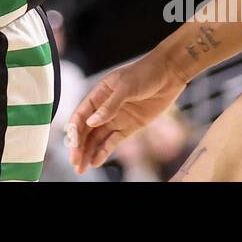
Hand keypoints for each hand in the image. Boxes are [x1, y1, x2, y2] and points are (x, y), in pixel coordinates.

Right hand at [67, 51, 186, 173]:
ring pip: (97, 139)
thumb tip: (91, 123)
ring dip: (88, 152)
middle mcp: (104, 108)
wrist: (169, 75)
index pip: (80, 115)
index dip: (74, 130)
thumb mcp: (126, 87)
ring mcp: (116, 118)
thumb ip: (109, 106)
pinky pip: (113, 141)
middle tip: (75, 162)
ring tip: (82, 168)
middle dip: (79, 146)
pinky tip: (96, 161)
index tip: (72, 144)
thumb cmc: (145, 73)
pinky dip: (104, 151)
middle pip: (86, 130)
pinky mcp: (129, 127)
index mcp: (98, 94)